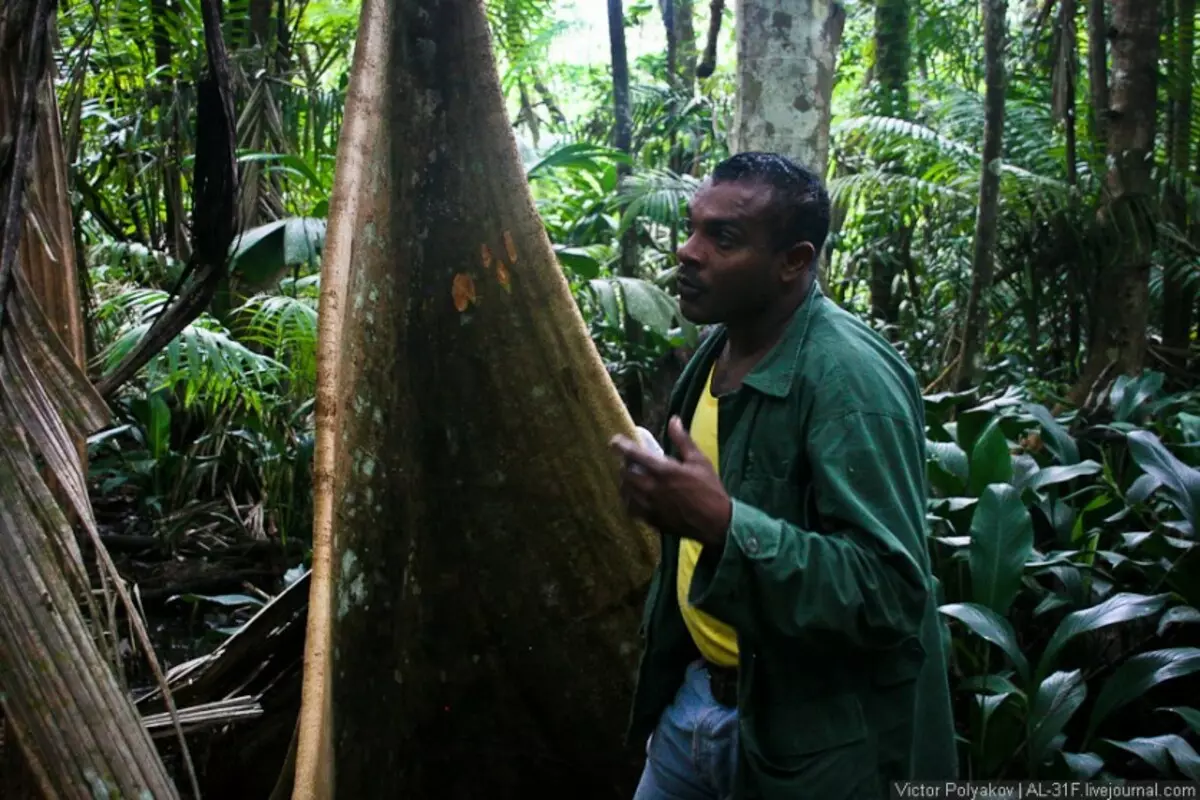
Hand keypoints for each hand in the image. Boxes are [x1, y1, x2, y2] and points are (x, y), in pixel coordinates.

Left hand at [610, 416, 731, 547]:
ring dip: (624, 483)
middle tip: (627, 461)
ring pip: (626, 492)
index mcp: (665, 471)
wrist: (716, 522)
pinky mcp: (652, 520)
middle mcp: (653, 488)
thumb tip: (674, 419)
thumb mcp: (699, 460)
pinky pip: (631, 509)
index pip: (636, 455)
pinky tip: (633, 497)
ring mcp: (651, 506)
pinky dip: (629, 500)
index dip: (622, 446)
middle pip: (626, 475)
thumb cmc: (710, 489)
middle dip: (623, 466)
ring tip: (629, 478)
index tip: (614, 441)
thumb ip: (683, 440)